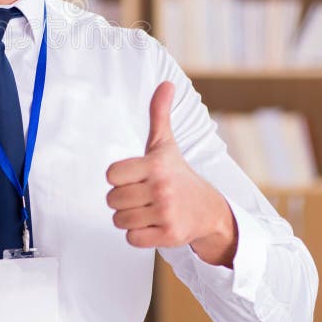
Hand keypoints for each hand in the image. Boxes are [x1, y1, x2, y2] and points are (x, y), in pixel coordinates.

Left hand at [105, 81, 237, 266]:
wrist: (209, 210)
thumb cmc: (179, 174)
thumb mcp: (166, 144)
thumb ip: (159, 114)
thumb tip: (166, 83)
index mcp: (156, 164)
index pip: (111, 174)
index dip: (119, 177)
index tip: (135, 176)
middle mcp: (162, 188)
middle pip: (112, 199)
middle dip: (123, 199)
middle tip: (141, 195)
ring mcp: (166, 213)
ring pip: (120, 220)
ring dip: (128, 218)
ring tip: (147, 210)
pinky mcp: (169, 236)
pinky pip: (132, 238)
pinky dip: (137, 234)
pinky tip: (152, 225)